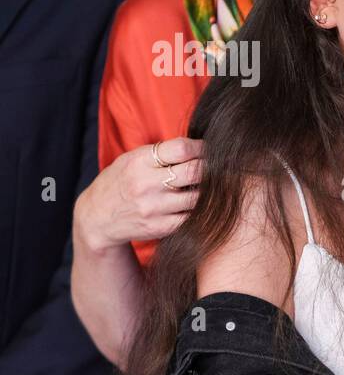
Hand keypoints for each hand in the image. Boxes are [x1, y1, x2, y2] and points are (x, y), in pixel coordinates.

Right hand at [74, 137, 204, 252]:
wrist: (97, 217)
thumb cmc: (120, 182)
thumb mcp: (131, 159)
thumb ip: (161, 153)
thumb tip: (200, 147)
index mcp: (139, 162)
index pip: (181, 149)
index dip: (200, 148)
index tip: (206, 150)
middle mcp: (146, 185)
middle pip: (195, 172)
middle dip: (209, 169)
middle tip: (214, 168)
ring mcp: (154, 208)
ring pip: (199, 197)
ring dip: (207, 191)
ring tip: (206, 186)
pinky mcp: (161, 227)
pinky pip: (192, 216)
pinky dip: (198, 209)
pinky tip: (194, 204)